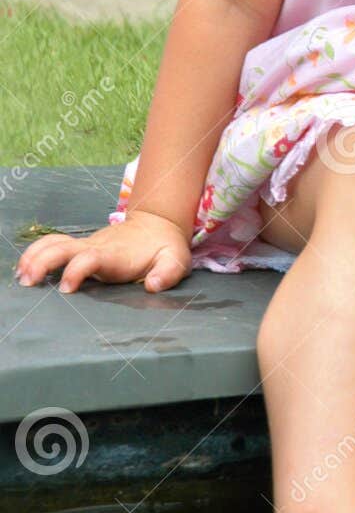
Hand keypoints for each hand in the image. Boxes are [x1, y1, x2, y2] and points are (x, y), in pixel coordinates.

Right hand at [14, 210, 192, 296]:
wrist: (158, 224)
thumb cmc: (166, 247)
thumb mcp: (176, 260)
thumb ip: (167, 273)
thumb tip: (153, 286)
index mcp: (115, 255)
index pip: (90, 259)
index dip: (77, 270)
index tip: (66, 288)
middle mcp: (96, 248)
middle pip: (62, 248)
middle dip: (43, 262)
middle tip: (28, 282)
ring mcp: (86, 246)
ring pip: (53, 244)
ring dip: (34, 257)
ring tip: (20, 277)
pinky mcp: (81, 247)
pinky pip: (53, 246)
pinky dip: (36, 253)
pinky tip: (24, 269)